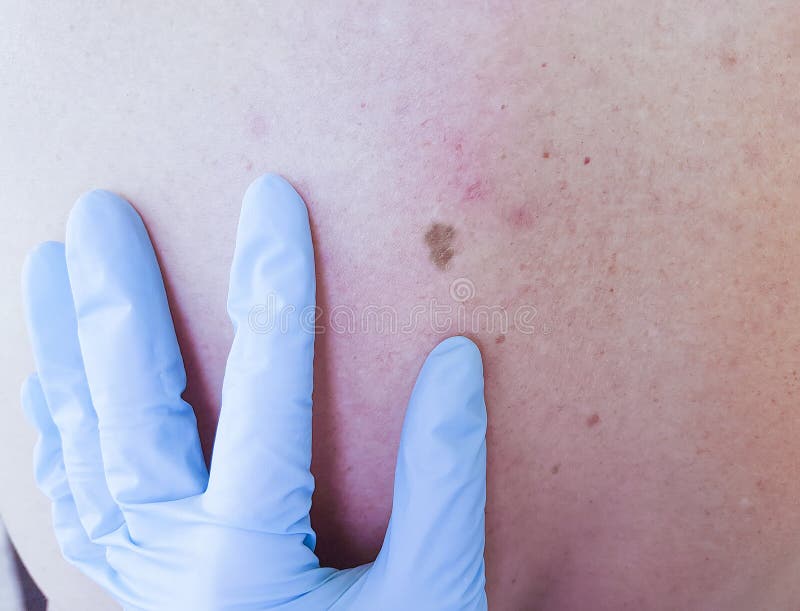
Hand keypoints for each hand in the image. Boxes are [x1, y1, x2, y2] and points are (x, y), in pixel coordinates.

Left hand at [21, 174, 487, 609]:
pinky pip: (74, 497)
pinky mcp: (136, 587)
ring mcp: (141, 578)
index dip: (274, 286)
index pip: (269, 394)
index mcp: (252, 562)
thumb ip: (444, 479)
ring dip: (63, 349)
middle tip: (102, 213)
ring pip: (79, 448)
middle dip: (121, 301)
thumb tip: (456, 362)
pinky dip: (54, 429)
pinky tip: (48, 378)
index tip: (273, 197)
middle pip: (133, 411)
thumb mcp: (434, 597)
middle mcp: (177, 564)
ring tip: (51, 264)